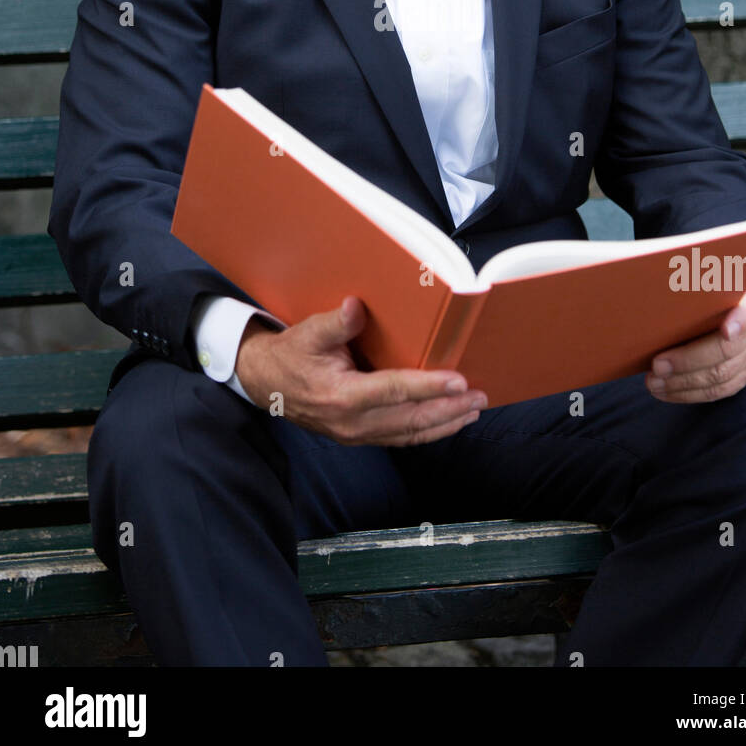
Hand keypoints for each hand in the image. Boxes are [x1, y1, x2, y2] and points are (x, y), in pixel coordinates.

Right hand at [235, 295, 486, 445]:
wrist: (266, 383)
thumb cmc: (290, 355)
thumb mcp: (307, 332)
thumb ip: (334, 323)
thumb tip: (355, 307)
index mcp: (341, 395)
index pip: (394, 391)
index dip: (429, 386)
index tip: (459, 381)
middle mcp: (352, 422)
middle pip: (410, 419)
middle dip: (449, 410)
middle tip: (480, 397)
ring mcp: (355, 434)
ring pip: (409, 434)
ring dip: (444, 424)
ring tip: (473, 411)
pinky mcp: (359, 437)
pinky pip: (399, 438)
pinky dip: (427, 432)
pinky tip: (447, 423)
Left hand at [645, 288, 745, 403]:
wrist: (729, 314)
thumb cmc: (707, 300)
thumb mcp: (702, 290)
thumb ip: (689, 291)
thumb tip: (656, 298)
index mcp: (745, 302)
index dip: (739, 321)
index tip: (726, 331)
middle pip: (726, 351)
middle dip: (688, 361)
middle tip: (657, 365)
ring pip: (720, 377)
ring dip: (682, 383)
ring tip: (654, 382)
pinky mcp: (740, 377)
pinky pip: (716, 392)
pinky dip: (688, 394)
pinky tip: (665, 392)